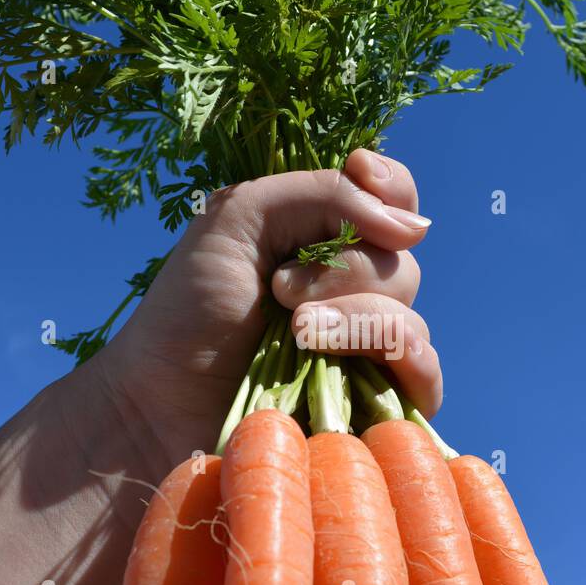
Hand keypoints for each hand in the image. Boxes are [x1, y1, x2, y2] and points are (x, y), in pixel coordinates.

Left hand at [93, 149, 440, 467]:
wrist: (160, 402)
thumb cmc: (188, 311)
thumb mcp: (241, 218)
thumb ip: (323, 196)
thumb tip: (414, 225)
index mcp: (325, 243)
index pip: (394, 199)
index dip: (389, 185)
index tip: (359, 174)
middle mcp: (357, 295)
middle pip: (403, 261)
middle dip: (343, 268)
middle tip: (279, 290)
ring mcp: (370, 356)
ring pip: (409, 316)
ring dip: (352, 316)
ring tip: (293, 333)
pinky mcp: (378, 410)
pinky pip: (425, 373)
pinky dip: (394, 355)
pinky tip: (328, 357)